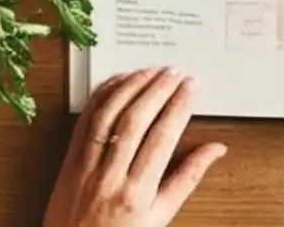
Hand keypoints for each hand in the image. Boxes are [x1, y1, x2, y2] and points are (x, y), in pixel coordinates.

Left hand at [44, 68, 225, 226]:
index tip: (192, 86)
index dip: (179, 106)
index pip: (162, 137)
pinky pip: (85, 120)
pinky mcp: (69, 160)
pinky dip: (102, 95)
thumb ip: (187, 178)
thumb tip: (215, 150)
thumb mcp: (161, 217)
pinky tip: (119, 81)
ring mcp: (85, 166)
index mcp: (136, 193)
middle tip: (176, 72)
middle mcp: (109, 177)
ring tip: (152, 70)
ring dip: (132, 86)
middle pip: (136, 120)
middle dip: (159, 89)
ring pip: (109, 114)